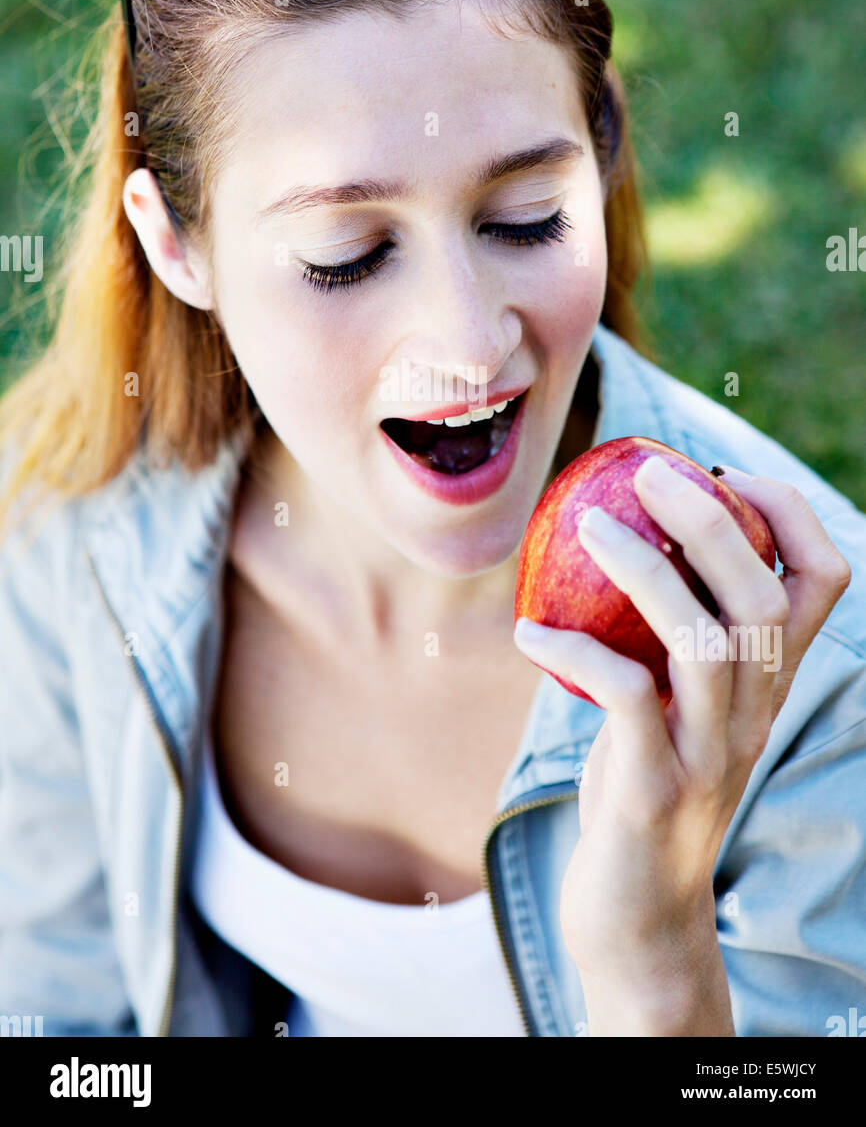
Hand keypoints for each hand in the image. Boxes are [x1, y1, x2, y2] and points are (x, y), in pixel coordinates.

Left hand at [513, 457, 851, 1025]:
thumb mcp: (670, 704)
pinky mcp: (657, 789)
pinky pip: (626, 697)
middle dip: (712, 521)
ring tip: (589, 525)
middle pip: (763, 599)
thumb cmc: (642, 789)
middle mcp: (755, 714)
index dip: (789, 513)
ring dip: (645, 571)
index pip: (823, 583)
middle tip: (652, 474)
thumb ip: (661, 638)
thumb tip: (607, 536)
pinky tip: (530, 632)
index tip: (726, 473)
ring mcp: (711, 754)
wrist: (638, 917)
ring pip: (706, 642)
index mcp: (767, 684)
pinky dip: (576, 651)